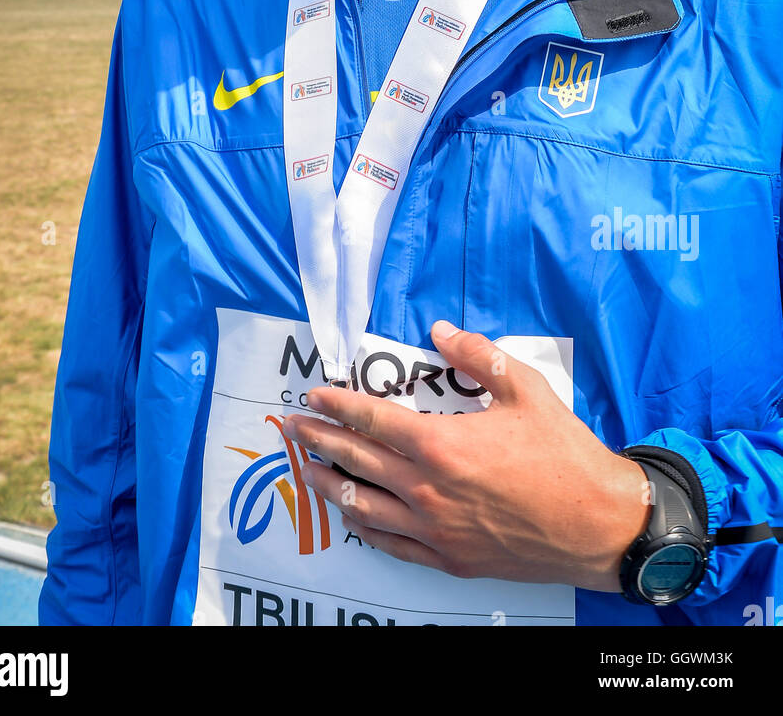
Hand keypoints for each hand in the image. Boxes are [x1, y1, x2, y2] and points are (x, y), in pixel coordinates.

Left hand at [283, 320, 650, 590]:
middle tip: (292, 426)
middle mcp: (428, 489)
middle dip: (318, 439)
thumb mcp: (526, 389)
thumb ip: (477, 356)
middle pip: (356, 460)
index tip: (312, 395)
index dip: (337, 404)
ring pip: (362, 505)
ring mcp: (435, 529)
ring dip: (328, 483)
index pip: (371, 420)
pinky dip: (363, 525)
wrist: (598, 525)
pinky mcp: (448, 558)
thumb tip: (440, 331)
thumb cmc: (564, 455)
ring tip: (306, 468)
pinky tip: (351, 514)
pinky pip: (391, 543)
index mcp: (442, 443)